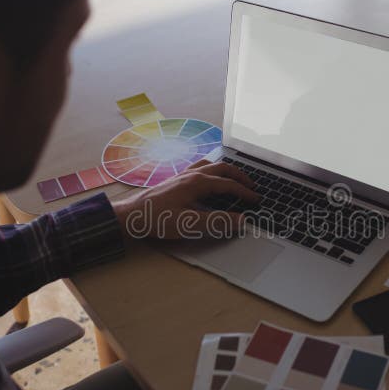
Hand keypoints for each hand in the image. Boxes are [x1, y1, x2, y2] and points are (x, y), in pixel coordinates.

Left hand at [111, 160, 258, 239]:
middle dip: (240, 176)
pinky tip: (208, 178)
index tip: (256, 200)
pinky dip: (210, 170)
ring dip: (225, 170)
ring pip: (210, 165)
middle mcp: (192, 174)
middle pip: (223, 168)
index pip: (229, 184)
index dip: (245, 192)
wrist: (132, 215)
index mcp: (198, 182)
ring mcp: (182, 175)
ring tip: (234, 178)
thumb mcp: (191, 224)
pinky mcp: (175, 180)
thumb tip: (241, 220)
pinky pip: (198, 168)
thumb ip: (218, 222)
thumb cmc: (158, 219)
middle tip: (251, 186)